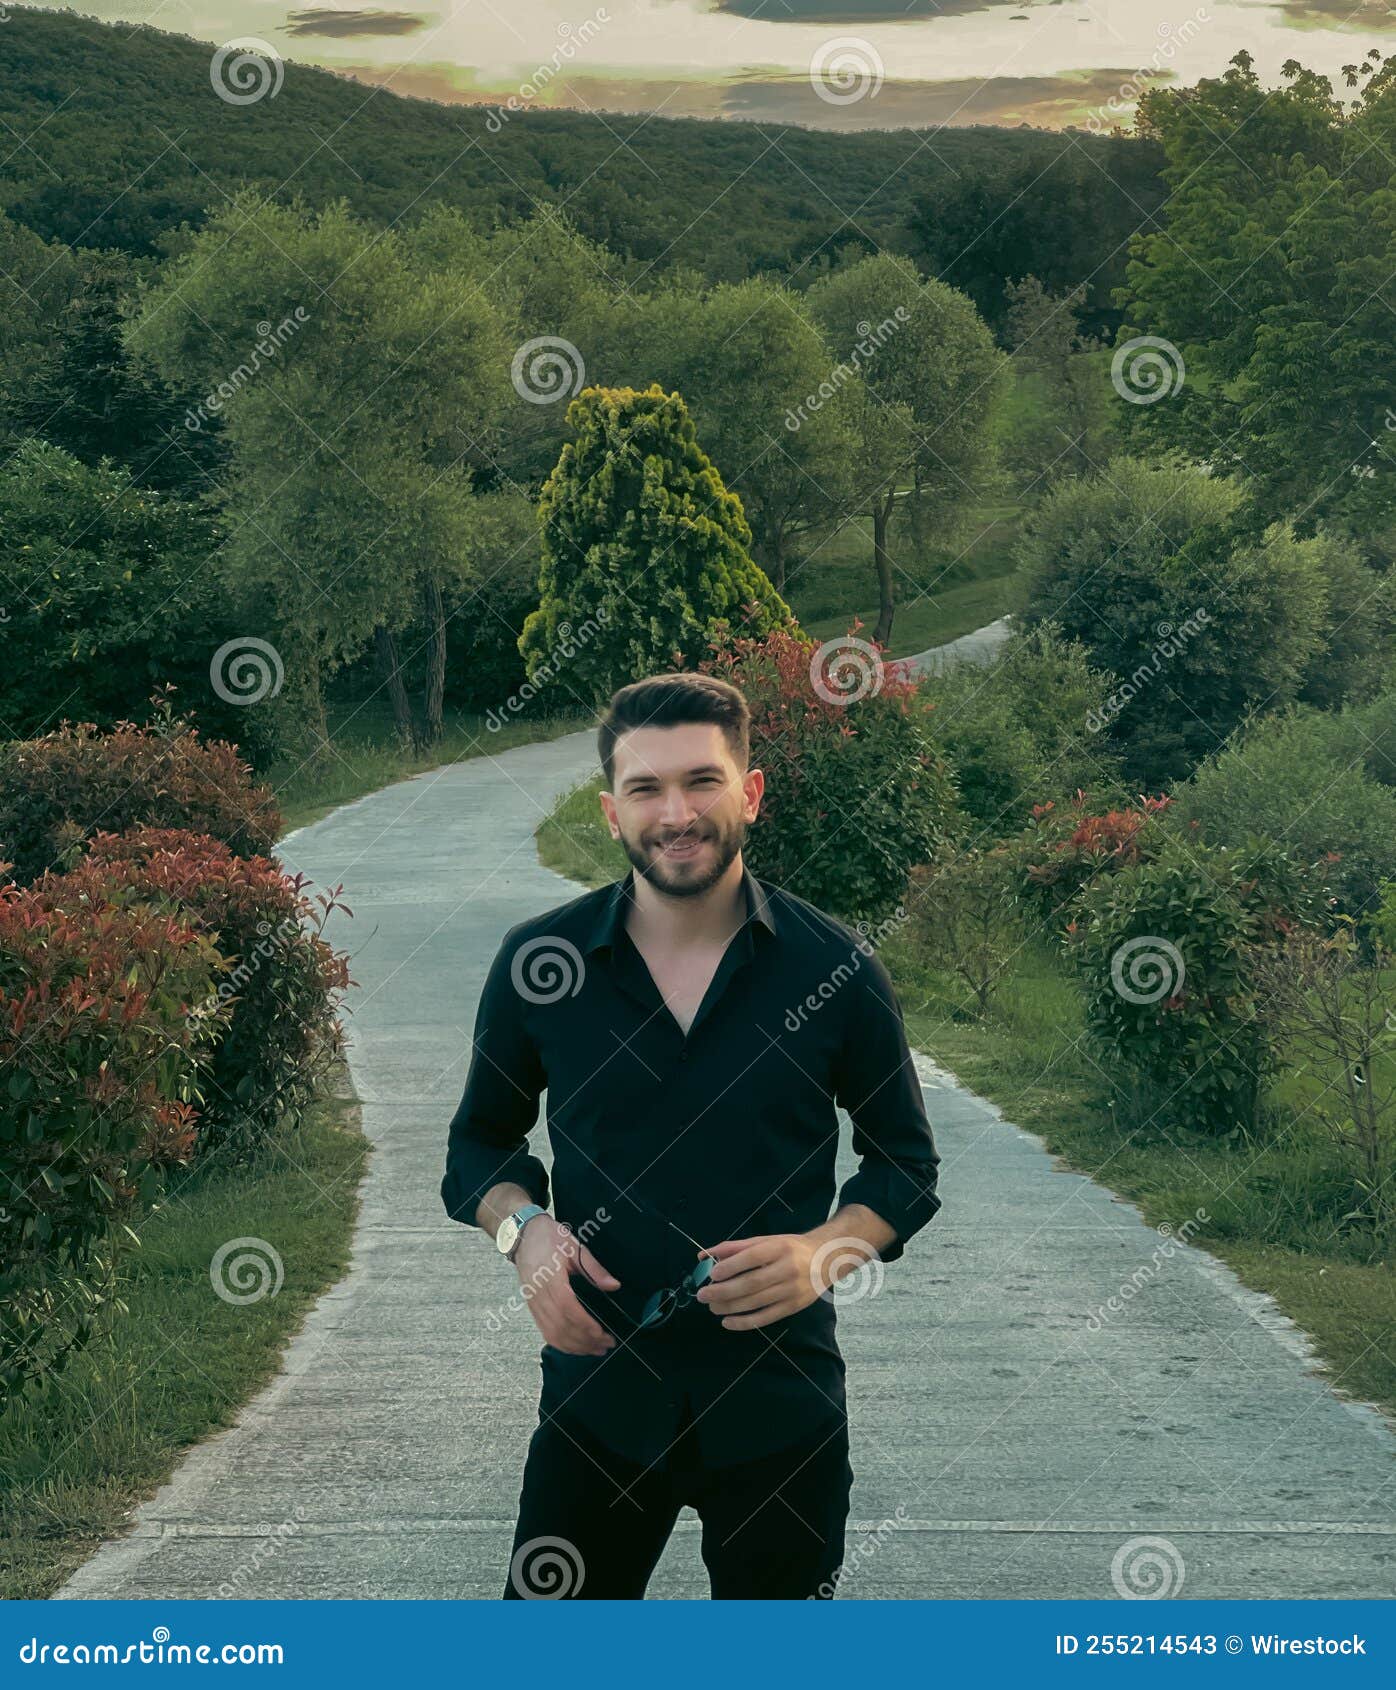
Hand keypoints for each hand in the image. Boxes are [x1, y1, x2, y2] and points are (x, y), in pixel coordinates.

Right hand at [512, 1217, 620, 1356]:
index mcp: (550, 1278)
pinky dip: (561, 1343)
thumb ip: (594, 1268)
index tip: (602, 1334)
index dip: (584, 1325)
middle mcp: (539, 1294)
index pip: (567, 1309)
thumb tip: (613, 1286)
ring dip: (574, 1347)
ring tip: (595, 1349)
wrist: (523, 1236)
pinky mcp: (532, 1307)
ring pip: (552, 1334)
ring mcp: (533, 1303)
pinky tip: (576, 1346)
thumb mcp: (575, 1246)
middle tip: (606, 1345)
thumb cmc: (549, 1238)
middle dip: (584, 1341)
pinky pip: (545, 1331)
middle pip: (561, 1327)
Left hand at [694, 1232, 865, 1330]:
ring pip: (756, 1302)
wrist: (826, 1260)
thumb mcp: (766, 1241)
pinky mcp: (792, 1307)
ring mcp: (791, 1291)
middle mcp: (787, 1269)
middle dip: (724, 1291)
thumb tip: (705, 1256)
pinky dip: (744, 1322)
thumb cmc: (790, 1248)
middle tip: (703, 1295)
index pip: (752, 1257)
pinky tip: (728, 1322)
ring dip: (730, 1307)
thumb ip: (735, 1247)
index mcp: (779, 1248)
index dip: (730, 1266)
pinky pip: (766, 1318)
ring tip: (712, 1307)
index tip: (711, 1275)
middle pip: (752, 1283)